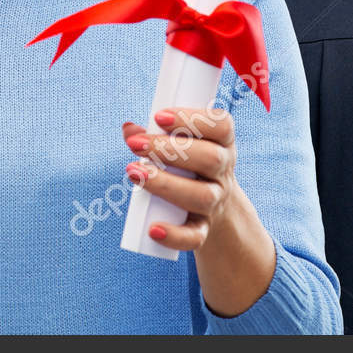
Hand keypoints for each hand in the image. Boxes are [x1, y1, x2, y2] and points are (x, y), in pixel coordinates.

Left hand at [122, 106, 237, 249]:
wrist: (218, 213)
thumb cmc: (193, 171)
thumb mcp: (185, 150)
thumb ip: (157, 136)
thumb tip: (128, 128)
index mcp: (223, 144)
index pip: (221, 125)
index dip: (194, 119)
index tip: (159, 116)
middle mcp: (224, 172)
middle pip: (210, 158)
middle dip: (170, 149)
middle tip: (135, 144)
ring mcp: (216, 202)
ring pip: (202, 196)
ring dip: (166, 184)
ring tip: (134, 173)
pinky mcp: (204, 230)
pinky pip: (195, 236)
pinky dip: (174, 235)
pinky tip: (152, 229)